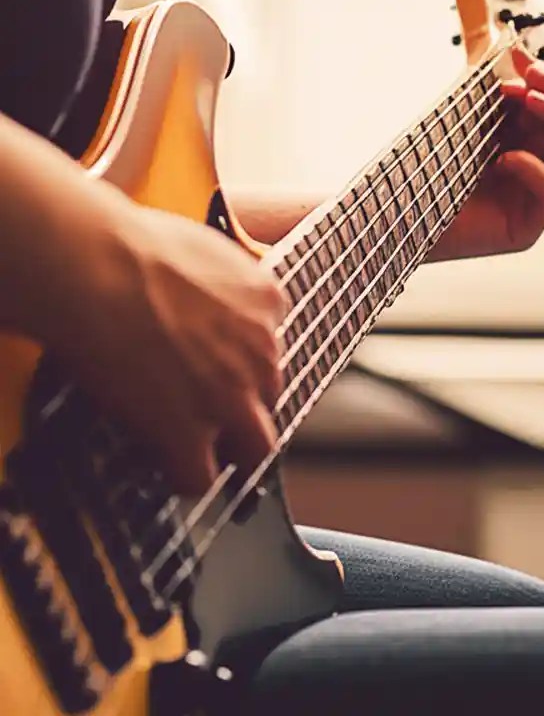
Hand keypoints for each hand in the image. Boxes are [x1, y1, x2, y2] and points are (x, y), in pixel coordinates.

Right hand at [42, 197, 285, 493]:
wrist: (95, 267)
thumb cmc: (128, 244)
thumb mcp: (203, 248)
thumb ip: (222, 279)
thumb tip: (204, 284)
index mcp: (268, 302)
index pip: (271, 346)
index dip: (241, 359)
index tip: (216, 363)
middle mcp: (262, 352)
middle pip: (269, 395)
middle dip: (243, 404)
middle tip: (208, 407)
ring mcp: (232, 396)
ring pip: (255, 445)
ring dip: (229, 449)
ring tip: (200, 450)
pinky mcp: (191, 431)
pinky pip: (201, 474)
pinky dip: (187, 476)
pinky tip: (168, 467)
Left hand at [429, 47, 543, 260]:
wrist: (396, 212)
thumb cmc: (427, 167)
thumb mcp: (467, 119)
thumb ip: (497, 97)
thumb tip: (520, 61)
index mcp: (531, 148)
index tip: (524, 59)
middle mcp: (540, 175)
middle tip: (533, 76)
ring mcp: (535, 205)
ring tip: (531, 100)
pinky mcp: (525, 231)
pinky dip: (535, 169)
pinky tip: (504, 157)